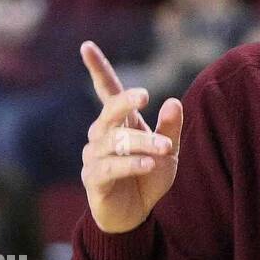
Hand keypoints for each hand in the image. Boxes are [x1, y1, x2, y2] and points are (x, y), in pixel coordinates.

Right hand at [80, 41, 183, 233]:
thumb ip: (170, 128)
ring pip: (116, 142)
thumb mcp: (169, 152)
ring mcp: (95, 156)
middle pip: (109, 111)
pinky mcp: (94, 179)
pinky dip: (131, 164)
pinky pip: (110, 167)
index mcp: (121, 122)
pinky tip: (148, 164)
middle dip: (124, 101)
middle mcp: (103, 135)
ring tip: (165, 150)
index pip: (107, 91)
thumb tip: (173, 100)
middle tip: (145, 96)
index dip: (97, 69)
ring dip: (143, 144)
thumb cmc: (149, 175)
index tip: (86, 45)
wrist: (134, 213)